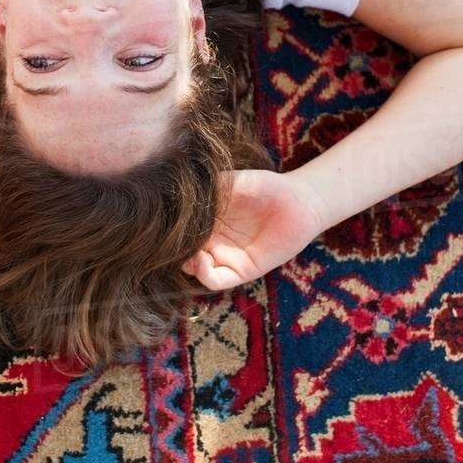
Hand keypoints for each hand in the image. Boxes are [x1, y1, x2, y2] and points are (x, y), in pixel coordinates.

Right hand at [181, 169, 327, 290]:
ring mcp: (227, 257)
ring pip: (195, 270)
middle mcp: (213, 241)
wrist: (298, 200)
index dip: (171, 230)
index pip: (181, 231)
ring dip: (187, 263)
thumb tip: (174, 190)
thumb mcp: (231, 182)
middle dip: (175, 249)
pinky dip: (203, 274)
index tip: (164, 222)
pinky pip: (216, 280)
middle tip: (171, 240)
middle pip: (184, 252)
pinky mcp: (242, 271)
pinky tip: (201, 259)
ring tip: (188, 249)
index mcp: (208, 221)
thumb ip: (207, 188)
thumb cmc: (265, 187)